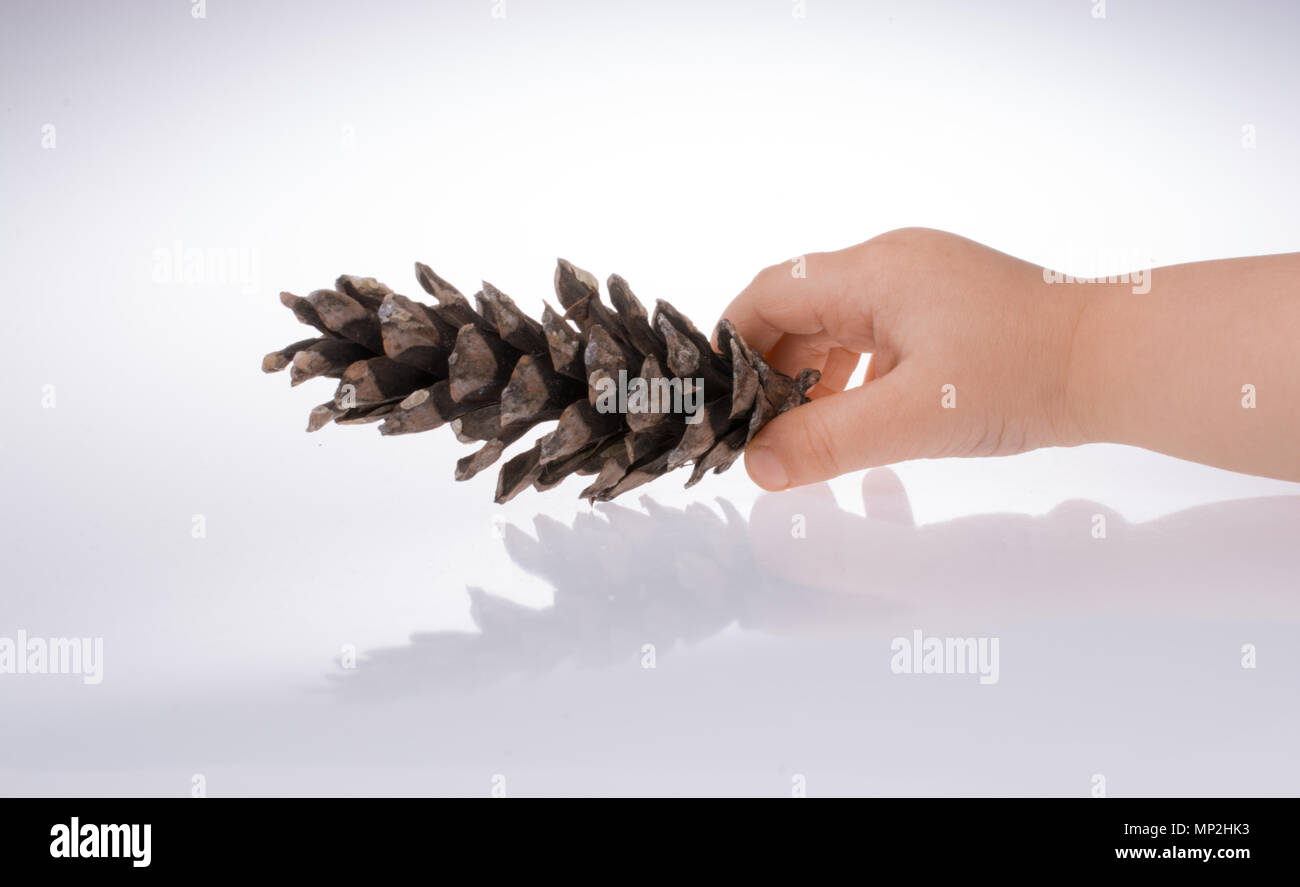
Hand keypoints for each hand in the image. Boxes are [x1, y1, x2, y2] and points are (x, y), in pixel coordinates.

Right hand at [721, 227, 1088, 489]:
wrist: (1119, 360)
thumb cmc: (1022, 378)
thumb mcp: (914, 417)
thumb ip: (828, 442)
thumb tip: (756, 467)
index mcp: (874, 272)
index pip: (769, 293)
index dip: (732, 344)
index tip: (718, 401)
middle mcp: (892, 264)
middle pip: (800, 309)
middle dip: (773, 371)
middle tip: (760, 432)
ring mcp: (923, 282)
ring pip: (839, 325)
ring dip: (814, 378)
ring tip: (807, 434)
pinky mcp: (949, 305)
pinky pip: (877, 334)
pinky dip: (854, 376)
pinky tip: (861, 419)